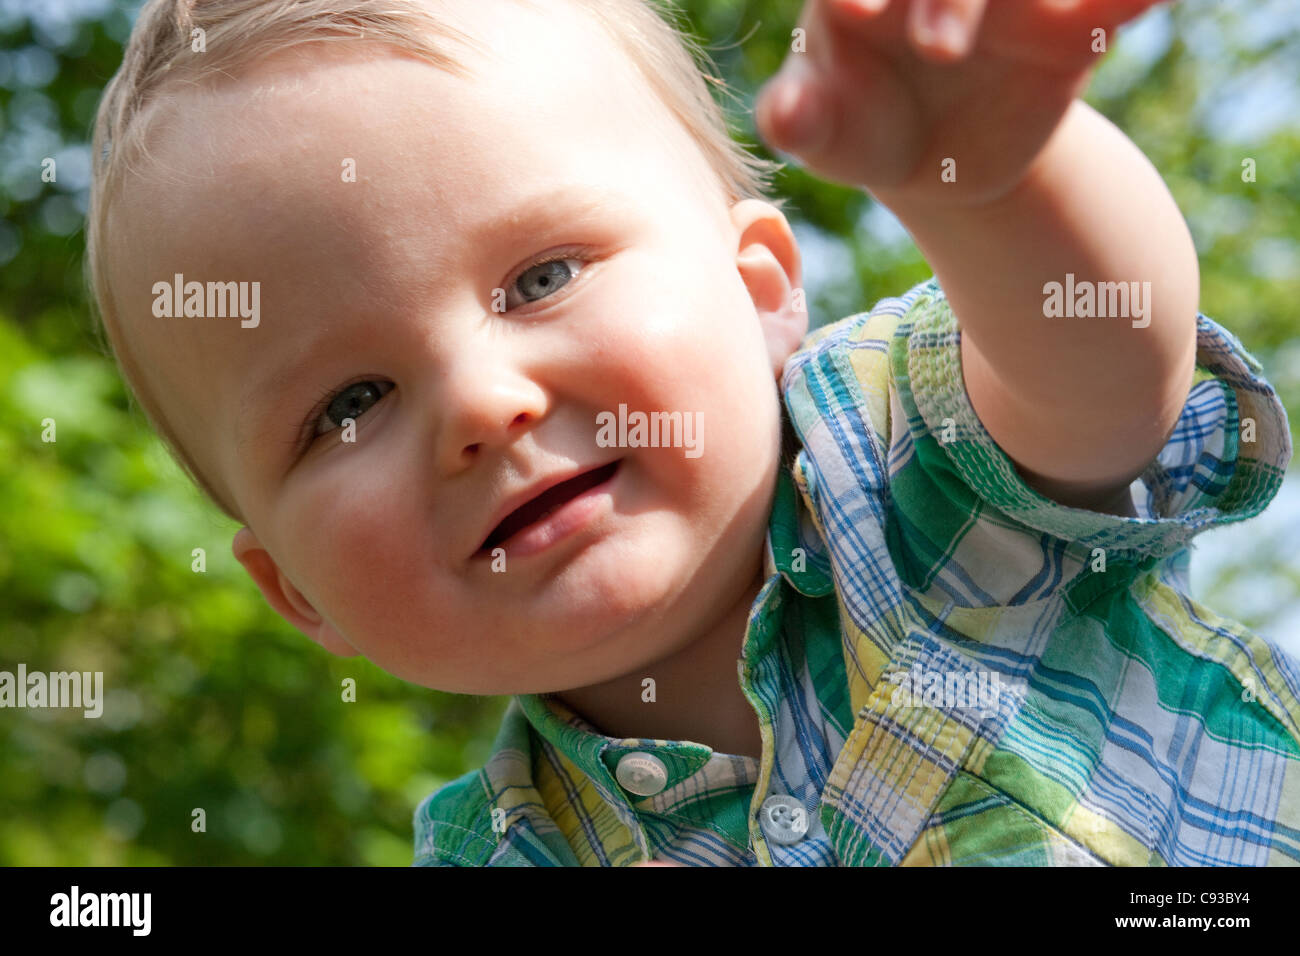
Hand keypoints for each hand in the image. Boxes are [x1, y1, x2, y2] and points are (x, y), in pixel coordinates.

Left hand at [755, 0, 1166, 205]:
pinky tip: (1152, 2)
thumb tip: (785, 116)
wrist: (933, 156)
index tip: (860, 10)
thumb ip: (800, 119)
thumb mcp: (825, 133)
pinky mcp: (1073, 25)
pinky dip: (1129, 0)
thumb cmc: (858, 130)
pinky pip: (1110, 3)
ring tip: (1068, 11)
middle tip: (938, 52)